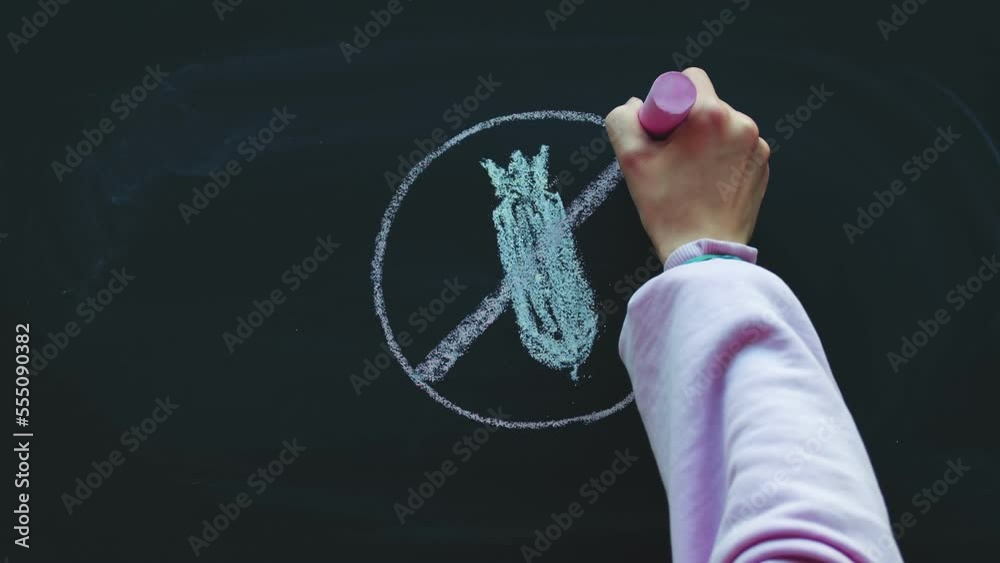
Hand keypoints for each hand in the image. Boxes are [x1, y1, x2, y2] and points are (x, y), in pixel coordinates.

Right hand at [605, 67, 769, 263]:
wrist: (704, 251)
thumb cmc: (668, 207)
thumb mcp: (631, 160)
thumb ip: (623, 120)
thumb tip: (634, 106)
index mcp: (711, 114)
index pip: (688, 80)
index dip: (668, 103)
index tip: (662, 134)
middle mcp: (742, 123)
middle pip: (706, 104)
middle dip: (686, 124)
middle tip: (672, 158)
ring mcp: (757, 146)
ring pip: (722, 127)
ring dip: (705, 141)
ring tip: (690, 175)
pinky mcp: (763, 166)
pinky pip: (737, 148)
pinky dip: (721, 159)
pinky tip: (707, 184)